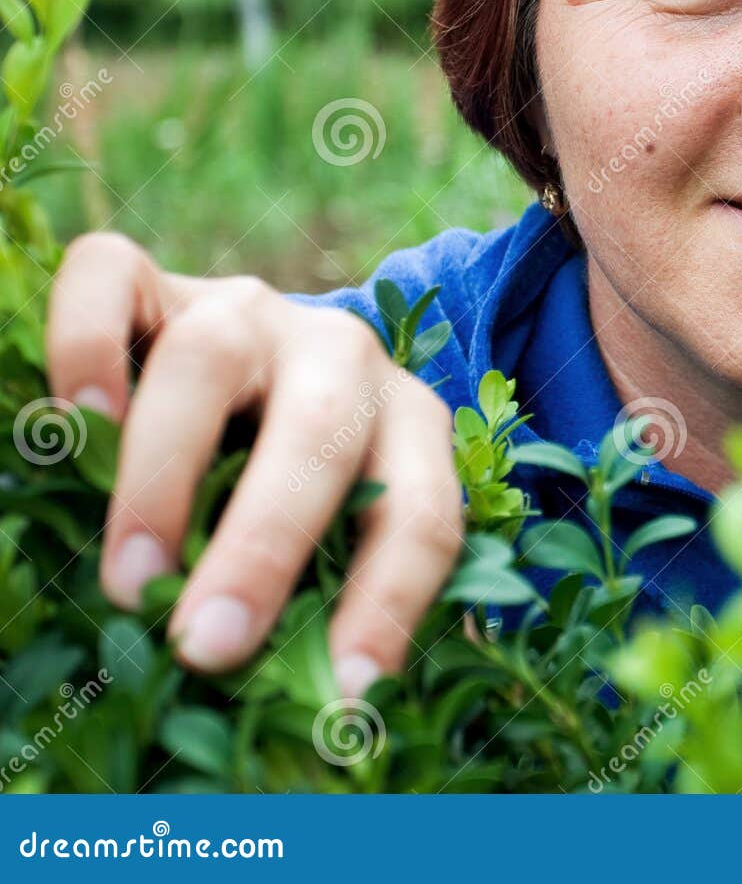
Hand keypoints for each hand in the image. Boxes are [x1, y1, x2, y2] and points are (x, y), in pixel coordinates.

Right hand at [46, 233, 462, 695]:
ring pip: (209, 358)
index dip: (393, 600)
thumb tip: (329, 708)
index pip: (422, 511)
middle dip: (266, 546)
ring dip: (164, 476)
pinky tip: (75, 419)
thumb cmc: (295, 482)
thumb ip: (335, 595)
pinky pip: (111, 277)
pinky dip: (86, 344)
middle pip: (321, 433)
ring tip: (130, 576)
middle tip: (209, 646)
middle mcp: (340, 354)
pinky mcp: (157, 279)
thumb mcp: (334, 535)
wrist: (248, 362)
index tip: (349, 687)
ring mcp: (247, 308)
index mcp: (408, 423)